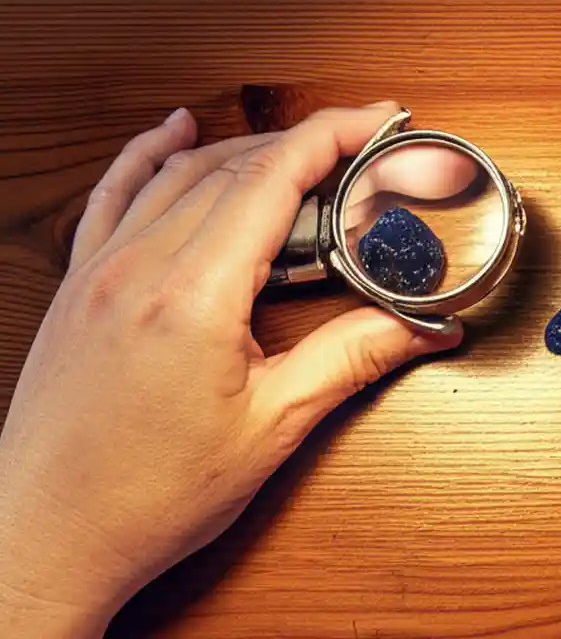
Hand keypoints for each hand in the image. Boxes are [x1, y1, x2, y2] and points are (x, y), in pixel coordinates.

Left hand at [0, 104, 462, 636]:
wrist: (48, 534)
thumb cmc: (146, 495)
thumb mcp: (271, 427)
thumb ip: (350, 360)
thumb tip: (420, 328)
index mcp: (191, 296)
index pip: (272, 179)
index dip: (334, 136)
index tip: (379, 119)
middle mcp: (137, 267)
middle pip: (234, 166)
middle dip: (307, 143)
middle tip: (363, 148)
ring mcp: (100, 270)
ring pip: (179, 172)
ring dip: (247, 148)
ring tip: (301, 151)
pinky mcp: (79, 285)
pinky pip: (114, 193)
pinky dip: (148, 153)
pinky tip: (172, 131)